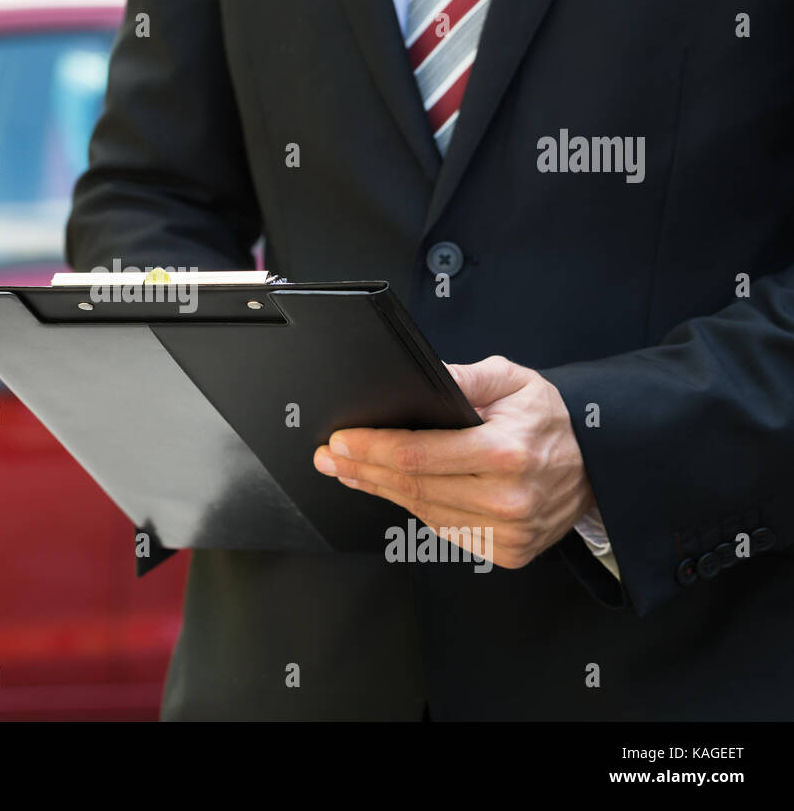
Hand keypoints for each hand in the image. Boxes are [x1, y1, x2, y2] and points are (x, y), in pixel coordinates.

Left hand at [313, 355, 594, 568]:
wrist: (597, 467)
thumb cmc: (550, 422)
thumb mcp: (516, 381)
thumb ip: (468, 377)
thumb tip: (425, 374)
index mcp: (508, 452)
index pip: (419, 455)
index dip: (371, 448)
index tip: (340, 441)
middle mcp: (509, 498)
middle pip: (413, 486)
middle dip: (361, 468)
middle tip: (330, 456)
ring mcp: (510, 531)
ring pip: (423, 511)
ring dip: (379, 490)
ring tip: (349, 471)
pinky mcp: (509, 552)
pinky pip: (445, 529)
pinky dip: (415, 508)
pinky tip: (390, 489)